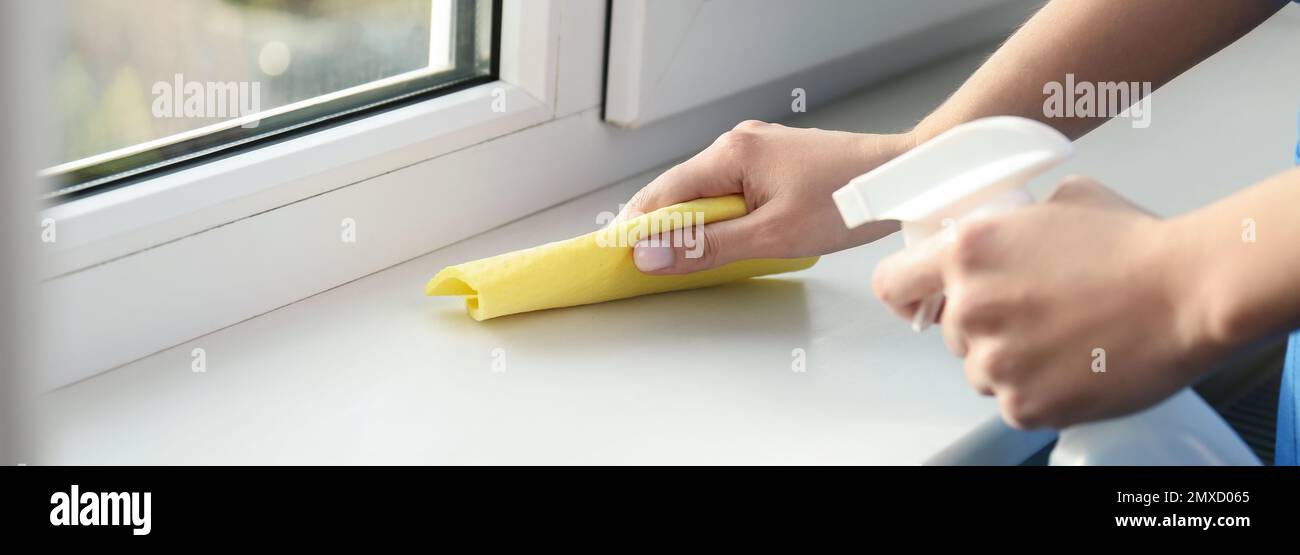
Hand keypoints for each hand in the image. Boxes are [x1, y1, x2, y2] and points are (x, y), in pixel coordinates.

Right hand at [620, 120, 914, 273]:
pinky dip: (718, 216)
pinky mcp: (772, 162)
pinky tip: (722, 240)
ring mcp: (755, 149)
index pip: (663, 194)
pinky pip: (728, 190)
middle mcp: (736, 142)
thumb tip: (651, 254)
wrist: (898, 177)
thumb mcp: (771, 235)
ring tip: (683, 260)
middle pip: (679, 190)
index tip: (618, 260)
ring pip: (704, 191)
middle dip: (662, 229)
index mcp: (730, 152)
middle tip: (646, 268)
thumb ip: (708, 246)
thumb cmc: (845, 200)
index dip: (637, 229)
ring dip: (692, 225)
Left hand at [872, 176, 1221, 428]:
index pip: (894, 284)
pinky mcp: (1024, 405)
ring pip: (980, 369)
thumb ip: (1012, 220)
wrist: (1189, 293)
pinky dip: (1039, 389)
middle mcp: (970, 307)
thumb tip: (1004, 226)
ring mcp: (995, 361)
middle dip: (983, 324)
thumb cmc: (1135, 243)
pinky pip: (1013, 401)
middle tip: (1036, 313)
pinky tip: (1076, 363)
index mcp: (967, 251)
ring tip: (1064, 338)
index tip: (924, 299)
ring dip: (1009, 359)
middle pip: (950, 330)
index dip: (909, 293)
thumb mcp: (1062, 200)